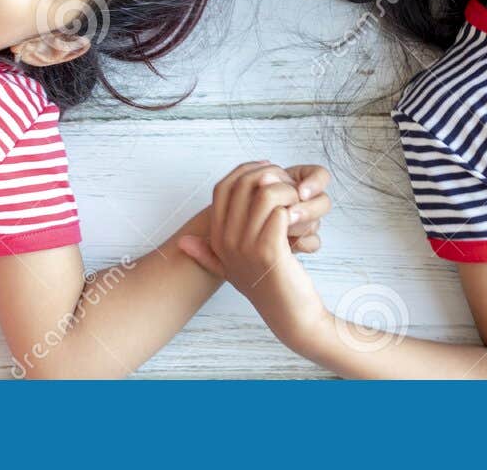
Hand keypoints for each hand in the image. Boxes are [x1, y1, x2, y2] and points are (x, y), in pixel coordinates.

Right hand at [177, 161, 331, 349]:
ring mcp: (246, 247)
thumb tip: (182, 241)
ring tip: (299, 200)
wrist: (292, 316)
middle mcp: (226, 242)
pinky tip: (304, 217)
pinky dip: (296, 207)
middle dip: (270, 174)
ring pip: (264, 193)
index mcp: (217, 239)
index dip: (246, 170)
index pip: (222, 186)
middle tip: (290, 184)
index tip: (269, 168)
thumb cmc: (268, 287)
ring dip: (287, 190)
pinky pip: (280, 211)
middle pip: (243, 184)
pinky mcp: (269, 252)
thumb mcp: (231, 269)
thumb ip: (208, 254)